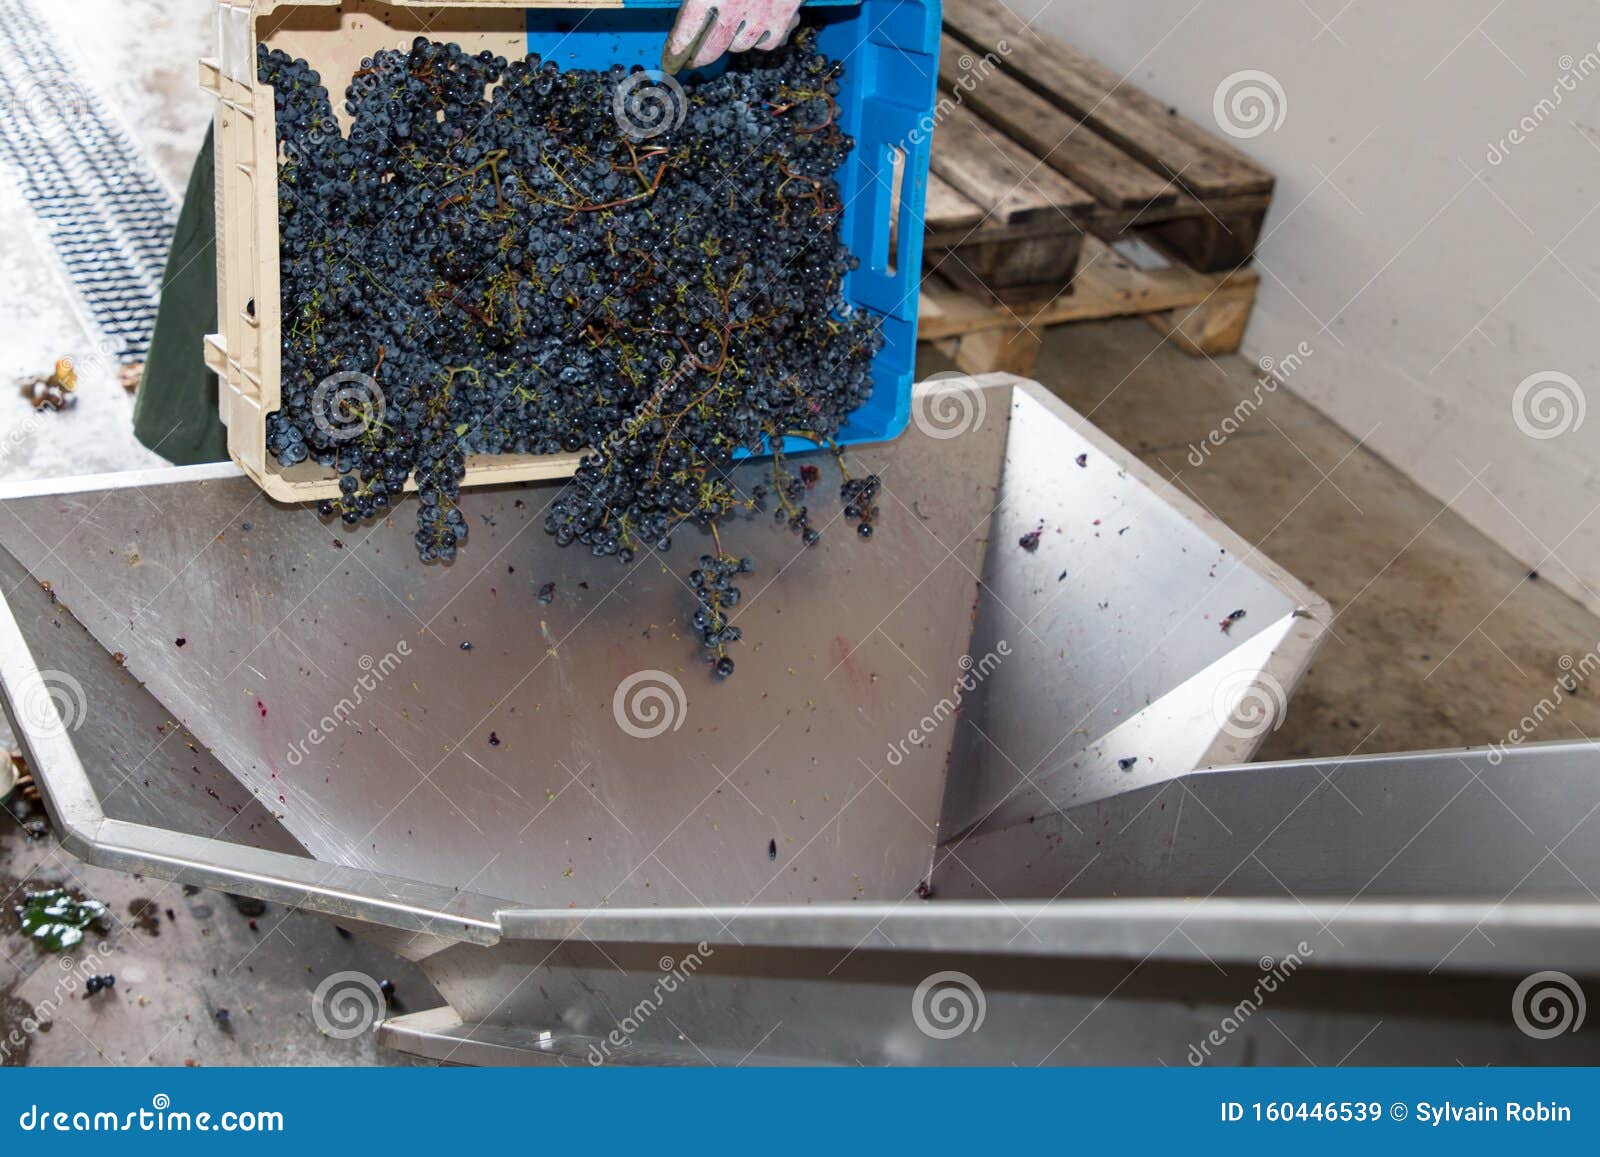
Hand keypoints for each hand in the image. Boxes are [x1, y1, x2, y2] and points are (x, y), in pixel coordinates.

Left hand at [662, 0, 804, 72]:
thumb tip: (691, 5)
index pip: (688, 29)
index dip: (678, 46)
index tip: (673, 57)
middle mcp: (735, 5)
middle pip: (713, 46)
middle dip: (701, 56)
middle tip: (695, 60)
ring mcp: (761, 13)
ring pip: (741, 46)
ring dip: (731, 44)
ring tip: (727, 37)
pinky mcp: (784, 15)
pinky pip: (768, 43)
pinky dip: (760, 42)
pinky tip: (755, 33)